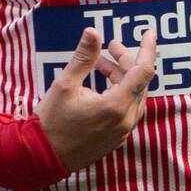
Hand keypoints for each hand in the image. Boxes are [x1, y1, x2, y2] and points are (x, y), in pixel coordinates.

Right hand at [34, 26, 157, 172]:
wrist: (41, 158)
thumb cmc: (51, 121)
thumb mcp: (64, 84)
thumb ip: (84, 57)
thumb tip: (93, 32)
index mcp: (116, 105)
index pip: (143, 71)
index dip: (147, 48)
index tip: (149, 32)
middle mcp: (126, 120)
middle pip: (138, 82)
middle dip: (125, 61)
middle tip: (109, 47)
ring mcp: (123, 132)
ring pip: (134, 96)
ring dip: (121, 77)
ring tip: (99, 65)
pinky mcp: (116, 139)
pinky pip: (127, 110)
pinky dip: (119, 93)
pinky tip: (101, 86)